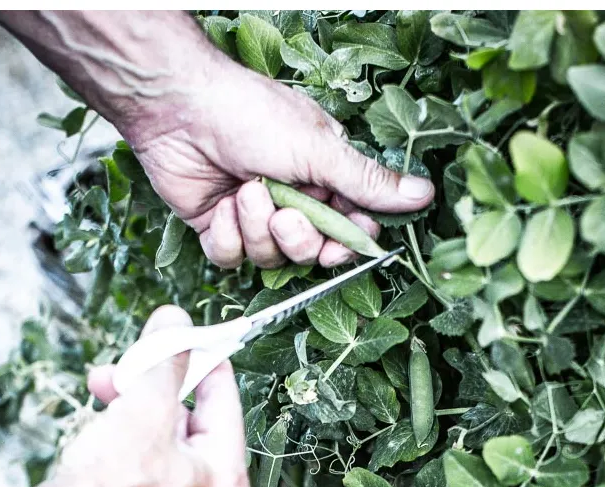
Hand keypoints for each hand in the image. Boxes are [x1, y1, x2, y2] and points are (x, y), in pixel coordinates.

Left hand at [0, 10, 433, 270]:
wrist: (178, 108)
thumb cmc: (250, 114)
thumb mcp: (319, 150)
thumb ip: (368, 182)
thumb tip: (425, 194)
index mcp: (323, 177)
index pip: (350, 229)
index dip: (347, 244)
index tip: (344, 242)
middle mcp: (293, 199)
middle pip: (311, 252)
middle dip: (299, 239)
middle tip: (287, 214)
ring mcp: (256, 216)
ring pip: (271, 258)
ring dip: (259, 228)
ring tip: (246, 190)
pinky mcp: (219, 229)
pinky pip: (234, 259)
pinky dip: (229, 237)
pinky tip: (222, 205)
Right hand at [62, 304, 249, 486]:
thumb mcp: (144, 410)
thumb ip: (164, 362)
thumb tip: (177, 321)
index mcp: (227, 484)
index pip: (223, 404)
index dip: (198, 362)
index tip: (177, 336)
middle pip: (189, 428)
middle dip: (149, 391)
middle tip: (115, 372)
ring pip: (160, 454)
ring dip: (129, 418)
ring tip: (97, 399)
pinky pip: (141, 484)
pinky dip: (120, 456)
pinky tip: (92, 447)